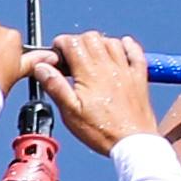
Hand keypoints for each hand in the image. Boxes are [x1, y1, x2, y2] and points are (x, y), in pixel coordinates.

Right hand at [35, 30, 162, 149]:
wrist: (133, 143)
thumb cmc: (102, 132)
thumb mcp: (70, 113)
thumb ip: (55, 86)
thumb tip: (42, 68)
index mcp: (89, 73)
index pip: (72, 42)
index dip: (61, 44)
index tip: (56, 54)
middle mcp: (108, 66)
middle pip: (91, 37)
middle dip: (77, 42)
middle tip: (71, 58)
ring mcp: (125, 70)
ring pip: (111, 41)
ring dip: (99, 43)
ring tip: (91, 56)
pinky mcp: (139, 77)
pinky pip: (135, 52)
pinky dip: (127, 45)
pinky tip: (121, 47)